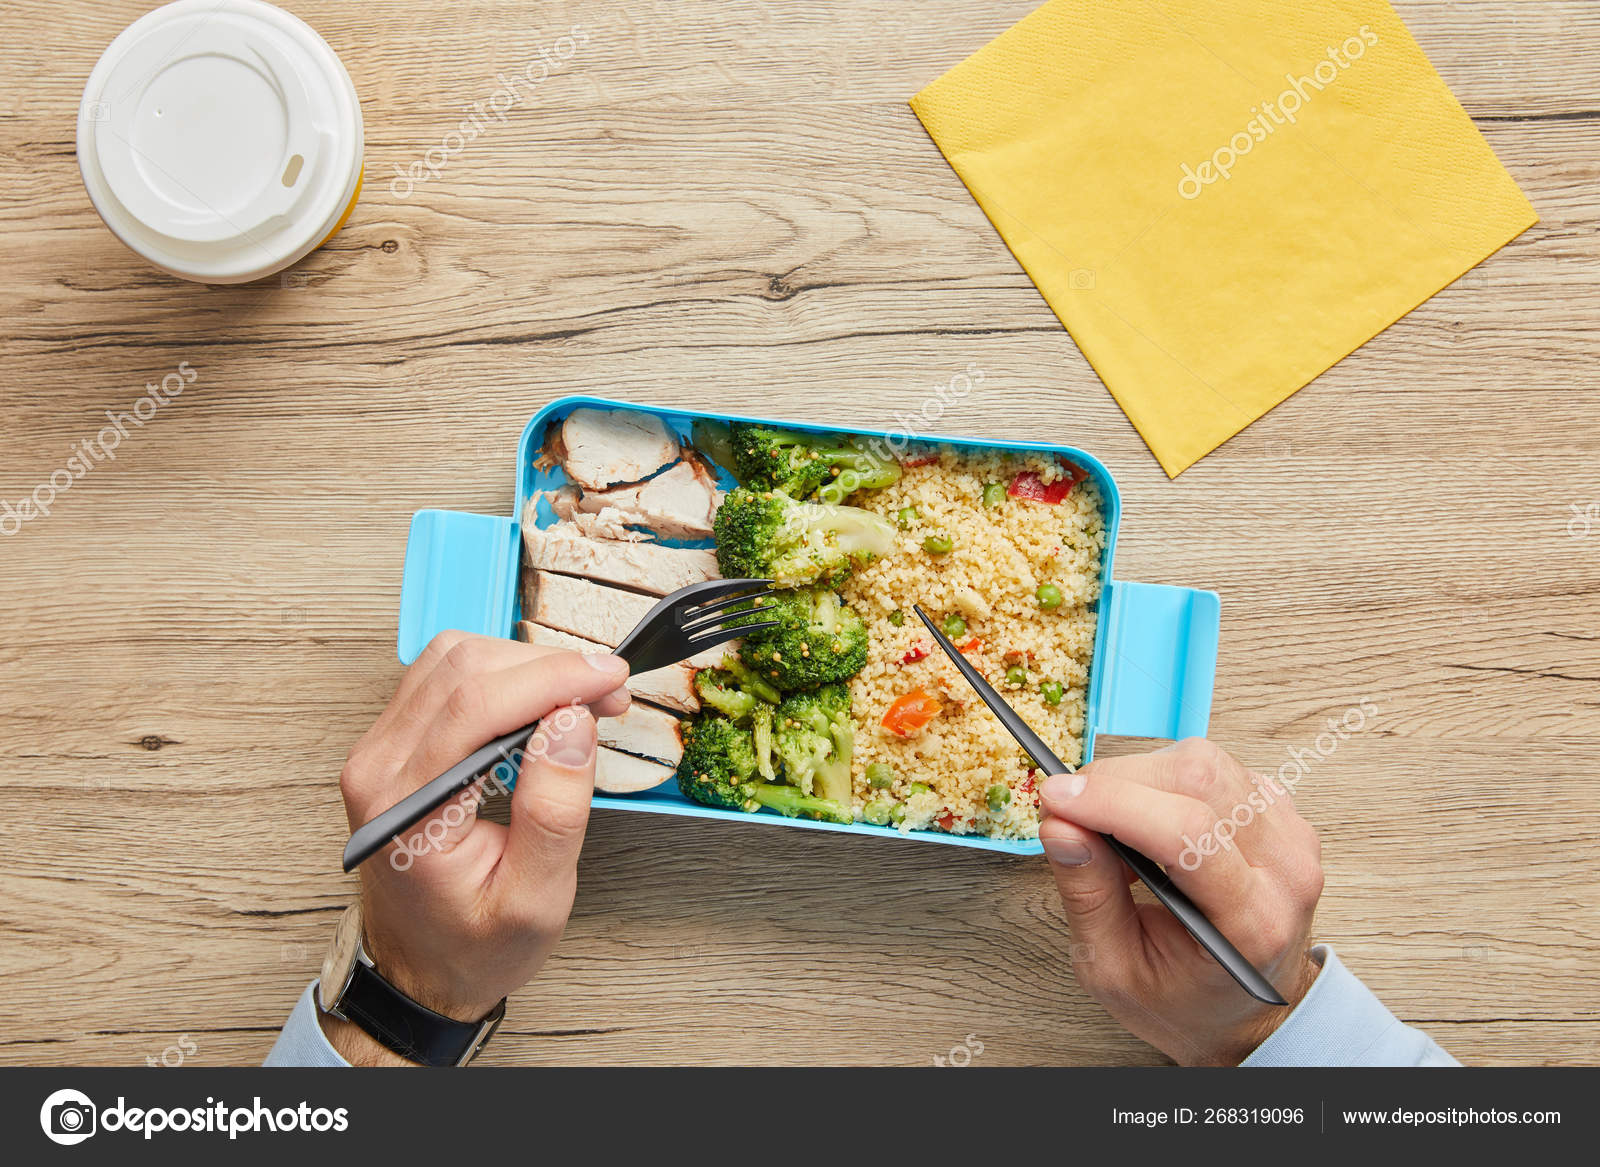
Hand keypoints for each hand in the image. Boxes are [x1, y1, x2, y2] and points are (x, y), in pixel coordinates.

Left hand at [325, 631, 630, 1063]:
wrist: (420, 972)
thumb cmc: (473, 946)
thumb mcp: (535, 898)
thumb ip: (554, 810)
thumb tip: (572, 721)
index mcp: (407, 808)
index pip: (476, 705)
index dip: (553, 677)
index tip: (611, 678)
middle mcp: (378, 768)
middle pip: (464, 669)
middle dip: (549, 667)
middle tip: (609, 693)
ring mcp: (378, 751)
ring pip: (452, 660)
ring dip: (525, 665)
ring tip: (580, 697)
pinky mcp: (391, 744)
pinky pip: (442, 678)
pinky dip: (500, 674)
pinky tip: (539, 700)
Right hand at [1038, 738, 1323, 1065]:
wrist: (1250, 1012)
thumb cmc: (1187, 1001)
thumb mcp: (1113, 970)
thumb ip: (1088, 894)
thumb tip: (1059, 825)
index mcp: (1252, 923)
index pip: (1187, 833)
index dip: (1112, 802)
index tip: (1055, 798)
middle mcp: (1285, 871)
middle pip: (1197, 780)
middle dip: (1116, 782)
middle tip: (1072, 812)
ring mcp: (1291, 836)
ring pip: (1204, 761)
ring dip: (1140, 778)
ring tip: (1116, 826)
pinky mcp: (1281, 813)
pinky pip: (1215, 767)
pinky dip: (1166, 780)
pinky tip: (1152, 821)